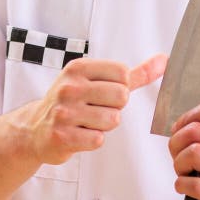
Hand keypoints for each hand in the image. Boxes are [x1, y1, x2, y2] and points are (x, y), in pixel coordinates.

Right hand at [20, 54, 166, 165]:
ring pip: (113, 120)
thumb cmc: (72, 101)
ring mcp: (64, 111)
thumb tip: (164, 60)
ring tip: (86, 122)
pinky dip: (93, 139)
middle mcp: (69, 87)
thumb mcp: (98, 80)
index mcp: (78, 68)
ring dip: (104, 125)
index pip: (123, 74)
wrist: (34, 129)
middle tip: (95, 109)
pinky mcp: (62, 136)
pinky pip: (98, 139)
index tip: (103, 93)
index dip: (120, 88)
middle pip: (122, 97)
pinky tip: (79, 134)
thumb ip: (135, 73)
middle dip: (114, 107)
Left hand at [168, 101, 199, 199]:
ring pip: (193, 153)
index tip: (179, 129)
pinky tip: (185, 187)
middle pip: (196, 130)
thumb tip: (183, 127)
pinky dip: (181, 185)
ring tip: (183, 172)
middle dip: (177, 142)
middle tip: (177, 154)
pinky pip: (194, 184)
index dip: (187, 117)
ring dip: (178, 163)